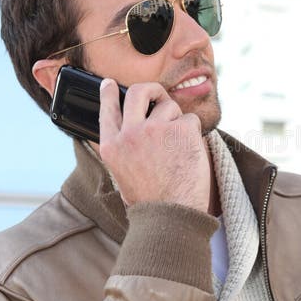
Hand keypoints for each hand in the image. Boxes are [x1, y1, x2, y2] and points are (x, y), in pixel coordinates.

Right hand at [98, 79, 210, 211]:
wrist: (172, 216)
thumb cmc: (152, 202)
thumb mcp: (123, 174)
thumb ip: (125, 148)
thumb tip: (135, 127)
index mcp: (112, 146)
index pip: (107, 111)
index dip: (108, 94)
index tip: (108, 83)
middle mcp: (129, 133)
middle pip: (137, 92)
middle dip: (151, 89)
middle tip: (159, 96)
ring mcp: (155, 129)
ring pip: (170, 106)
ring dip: (178, 121)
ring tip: (179, 148)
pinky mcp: (180, 130)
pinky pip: (190, 120)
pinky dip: (193, 134)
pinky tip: (190, 154)